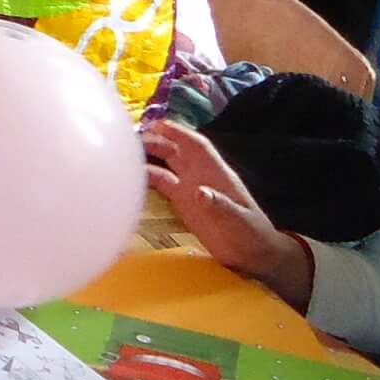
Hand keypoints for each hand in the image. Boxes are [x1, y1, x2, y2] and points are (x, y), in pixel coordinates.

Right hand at [146, 125, 314, 307]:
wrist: (253, 255)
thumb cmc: (251, 234)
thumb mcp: (238, 220)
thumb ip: (220, 205)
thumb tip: (199, 192)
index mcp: (217, 174)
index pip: (197, 146)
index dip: (179, 133)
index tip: (158, 124)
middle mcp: (201, 176)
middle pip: (177, 151)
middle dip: (157, 141)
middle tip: (131, 139)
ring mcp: (191, 189)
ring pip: (167, 165)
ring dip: (150, 157)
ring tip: (126, 154)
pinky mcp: (184, 203)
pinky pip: (163, 184)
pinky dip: (149, 178)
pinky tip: (133, 178)